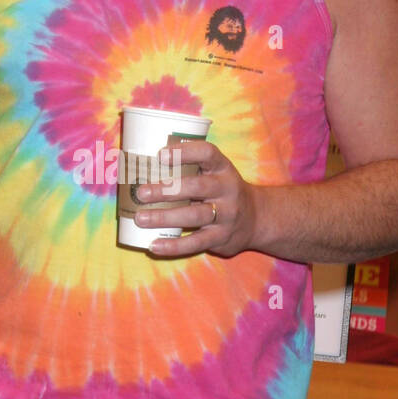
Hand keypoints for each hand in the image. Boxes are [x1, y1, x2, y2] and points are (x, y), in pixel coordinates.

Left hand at [132, 140, 258, 257]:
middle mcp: (227, 189)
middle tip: (141, 193)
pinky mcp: (221, 237)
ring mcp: (226, 215)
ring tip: (141, 218)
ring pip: (195, 216)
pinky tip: (153, 245)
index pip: (207, 153)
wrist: (257, 219)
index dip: (184, 152)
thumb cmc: (222, 191)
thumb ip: (189, 169)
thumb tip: (141, 168)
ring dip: (165, 217)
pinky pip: (196, 243)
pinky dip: (174, 246)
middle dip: (167, 190)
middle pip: (197, 187)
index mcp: (222, 168)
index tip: (160, 155)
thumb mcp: (215, 173)